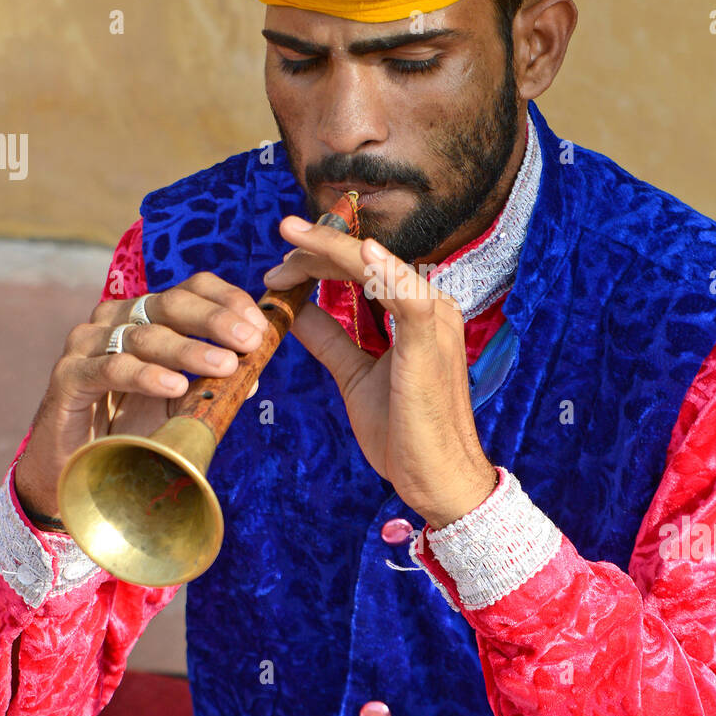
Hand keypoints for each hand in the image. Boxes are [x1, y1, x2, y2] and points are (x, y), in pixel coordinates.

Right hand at [14, 274, 269, 519]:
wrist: (76, 463)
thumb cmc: (130, 425)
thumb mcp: (179, 401)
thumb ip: (210, 383)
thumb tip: (254, 375)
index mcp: (146, 314)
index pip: (191, 289)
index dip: (227, 300)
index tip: (259, 325)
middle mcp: (116, 318)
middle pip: (171, 304)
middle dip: (215, 321)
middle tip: (249, 341)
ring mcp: (89, 343)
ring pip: (145, 336)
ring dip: (189, 350)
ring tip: (224, 366)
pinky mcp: (70, 375)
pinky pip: (112, 368)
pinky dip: (147, 376)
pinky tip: (175, 386)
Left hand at [263, 216, 497, 529]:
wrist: (437, 479)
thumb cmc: (404, 433)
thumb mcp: (355, 375)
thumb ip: (332, 339)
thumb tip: (297, 311)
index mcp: (416, 314)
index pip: (364, 270)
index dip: (320, 261)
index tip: (279, 269)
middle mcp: (430, 308)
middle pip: (367, 262)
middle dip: (318, 249)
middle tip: (279, 240)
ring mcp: (435, 321)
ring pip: (378, 268)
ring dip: (333, 250)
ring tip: (294, 236)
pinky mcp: (432, 342)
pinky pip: (407, 297)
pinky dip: (385, 271)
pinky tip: (361, 251)